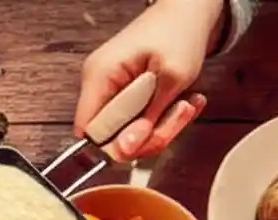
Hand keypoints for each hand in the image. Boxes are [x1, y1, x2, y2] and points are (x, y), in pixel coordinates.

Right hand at [75, 0, 222, 160]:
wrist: (187, 10)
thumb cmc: (179, 30)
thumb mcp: (172, 77)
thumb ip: (149, 116)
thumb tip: (126, 149)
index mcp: (100, 76)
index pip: (90, 132)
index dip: (119, 144)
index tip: (149, 134)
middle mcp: (98, 83)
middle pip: (111, 136)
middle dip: (149, 134)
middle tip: (178, 114)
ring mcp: (109, 88)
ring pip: (127, 131)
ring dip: (161, 125)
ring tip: (185, 105)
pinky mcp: (122, 91)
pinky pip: (135, 119)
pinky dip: (161, 118)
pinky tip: (182, 102)